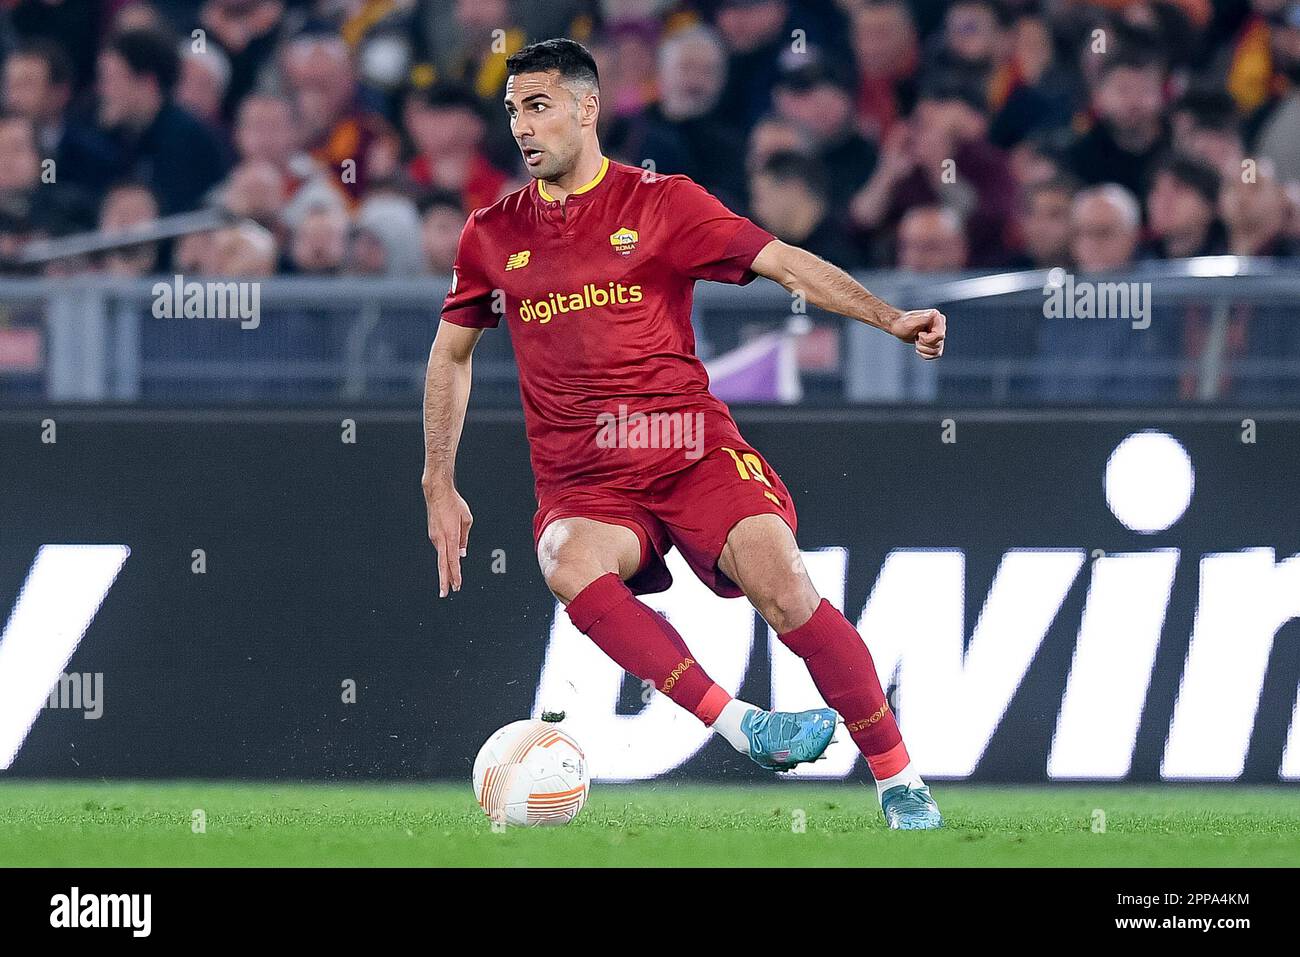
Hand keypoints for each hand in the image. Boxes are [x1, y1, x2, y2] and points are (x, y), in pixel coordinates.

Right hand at [422, 476, 472, 596]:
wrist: (437, 492)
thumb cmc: (454, 504)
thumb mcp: (467, 520)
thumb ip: (464, 538)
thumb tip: (461, 554)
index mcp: (450, 536)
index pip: (453, 560)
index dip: (455, 574)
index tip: (457, 586)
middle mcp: (440, 539)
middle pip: (442, 564)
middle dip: (445, 580)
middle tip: (445, 594)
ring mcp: (434, 537)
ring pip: (441, 556)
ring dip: (446, 570)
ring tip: (450, 584)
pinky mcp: (433, 534)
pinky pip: (440, 548)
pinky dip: (444, 558)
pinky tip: (448, 563)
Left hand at [888, 308, 945, 358]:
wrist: (899, 328)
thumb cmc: (902, 324)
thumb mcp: (910, 322)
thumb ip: (922, 318)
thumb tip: (934, 314)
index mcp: (937, 318)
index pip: (940, 336)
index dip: (927, 339)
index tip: (919, 333)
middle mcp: (941, 325)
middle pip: (938, 344)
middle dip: (924, 344)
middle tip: (917, 337)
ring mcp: (939, 334)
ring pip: (937, 351)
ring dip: (923, 349)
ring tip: (917, 341)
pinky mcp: (936, 342)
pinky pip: (935, 354)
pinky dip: (925, 354)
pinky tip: (919, 347)